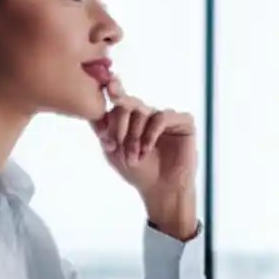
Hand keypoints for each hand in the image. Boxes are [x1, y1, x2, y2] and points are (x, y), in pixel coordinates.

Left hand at [92, 75, 198, 219]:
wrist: (161, 191)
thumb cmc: (138, 173)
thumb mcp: (113, 151)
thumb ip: (104, 129)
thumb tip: (95, 109)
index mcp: (132, 119)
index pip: (120, 101)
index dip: (115, 91)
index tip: (109, 87)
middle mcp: (148, 115)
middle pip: (127, 104)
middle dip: (119, 126)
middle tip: (116, 146)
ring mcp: (165, 118)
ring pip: (142, 111)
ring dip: (134, 135)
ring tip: (135, 156)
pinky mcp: (183, 122)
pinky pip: (161, 117)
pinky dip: (150, 133)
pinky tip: (146, 149)